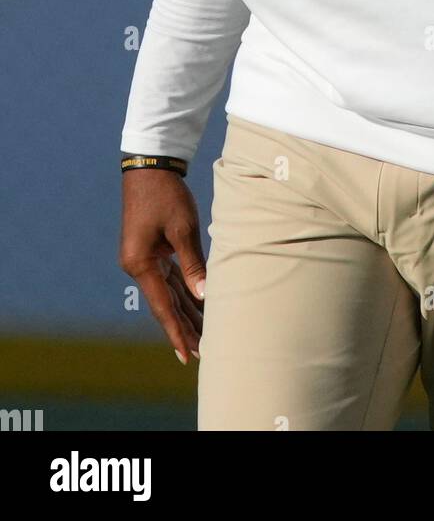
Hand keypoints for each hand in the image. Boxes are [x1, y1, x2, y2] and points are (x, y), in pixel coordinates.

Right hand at [118, 171, 206, 365]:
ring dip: (186, 312)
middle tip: (204, 352)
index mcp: (140, 264)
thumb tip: (205, 296)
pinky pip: (169, 278)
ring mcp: (143, 259)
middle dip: (185, 327)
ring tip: (205, 335)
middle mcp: (138, 266)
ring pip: (169, 293)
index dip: (177, 332)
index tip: (186, 355)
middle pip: (165, 304)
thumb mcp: (183, 229)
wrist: (150, 168)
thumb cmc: (167, 195)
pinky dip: (184, 292)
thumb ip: (193, 264)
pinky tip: (198, 306)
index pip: (163, 306)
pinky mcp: (151, 251)